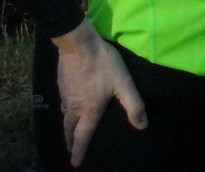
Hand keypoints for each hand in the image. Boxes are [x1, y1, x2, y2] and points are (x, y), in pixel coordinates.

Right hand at [53, 20, 146, 166]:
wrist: (79, 44)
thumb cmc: (103, 64)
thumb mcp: (124, 83)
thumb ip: (134, 105)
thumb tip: (142, 126)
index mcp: (88, 110)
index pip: (83, 136)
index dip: (79, 151)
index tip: (75, 164)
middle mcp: (73, 107)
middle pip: (69, 130)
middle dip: (71, 142)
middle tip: (71, 150)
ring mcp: (65, 96)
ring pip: (64, 117)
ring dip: (67, 128)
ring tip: (70, 132)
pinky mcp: (62, 85)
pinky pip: (62, 105)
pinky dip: (65, 113)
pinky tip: (69, 107)